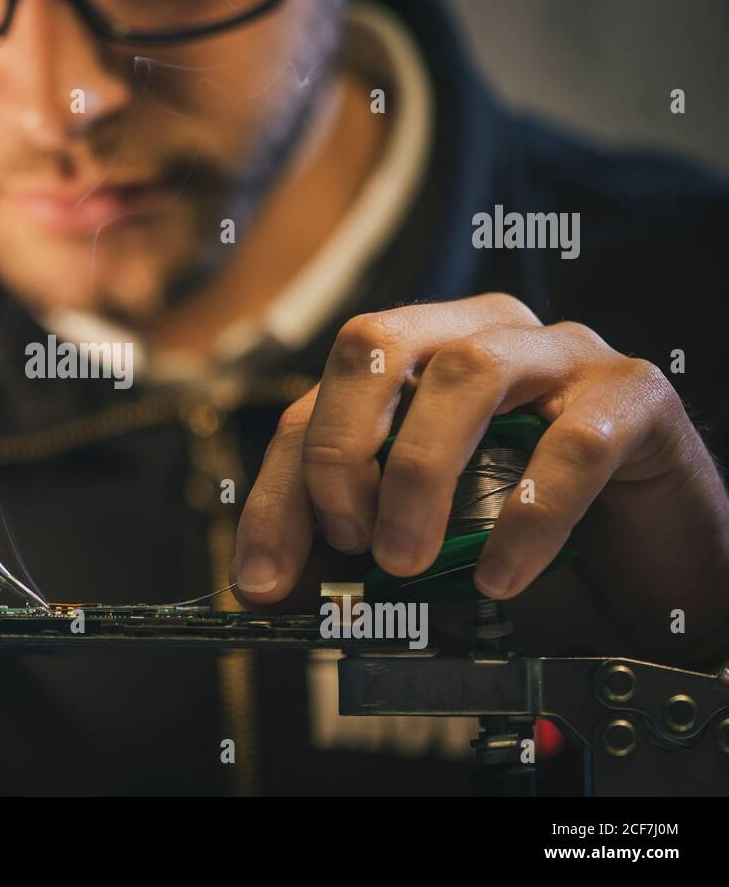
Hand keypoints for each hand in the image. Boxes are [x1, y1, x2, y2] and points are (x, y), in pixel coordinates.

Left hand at [232, 293, 728, 661]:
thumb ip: (347, 549)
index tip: (263, 576)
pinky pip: (569, 442)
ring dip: (419, 472)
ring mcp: (564, 356)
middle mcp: (484, 335)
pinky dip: (525, 518)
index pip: (322, 399)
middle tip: (346, 538)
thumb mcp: (423, 546)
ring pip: (466, 372)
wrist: (655, 573)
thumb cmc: (531, 544)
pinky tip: (500, 577)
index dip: (282, 485)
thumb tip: (264, 584)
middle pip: (376, 344)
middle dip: (340, 446)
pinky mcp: (634, 398)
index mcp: (420, 357)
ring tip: (404, 560)